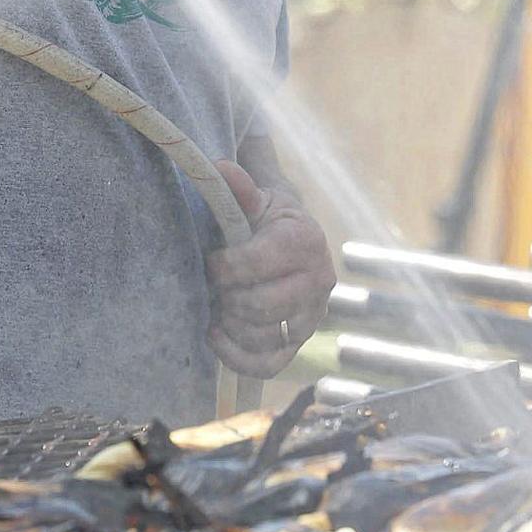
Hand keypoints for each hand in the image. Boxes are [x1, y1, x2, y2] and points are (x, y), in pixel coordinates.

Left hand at [205, 159, 334, 378]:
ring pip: (263, 337)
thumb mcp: (256, 199)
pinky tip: (216, 335)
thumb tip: (220, 167)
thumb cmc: (268, 219)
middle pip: (260, 306)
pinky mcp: (300, 342)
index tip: (212, 260)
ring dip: (230, 325)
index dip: (224, 266)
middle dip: (227, 298)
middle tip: (214, 286)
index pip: (257, 264)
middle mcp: (319, 281)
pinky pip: (269, 365)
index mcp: (306, 241)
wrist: (293, 240)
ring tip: (218, 306)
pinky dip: (236, 356)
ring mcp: (312, 316)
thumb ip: (240, 188)